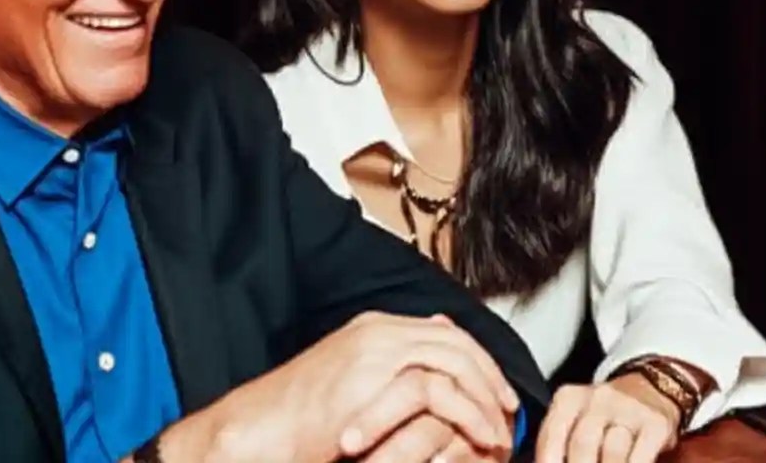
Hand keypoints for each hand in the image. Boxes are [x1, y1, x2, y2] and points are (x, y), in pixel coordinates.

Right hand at [206, 311, 519, 461]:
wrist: (257, 431)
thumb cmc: (297, 422)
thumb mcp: (351, 391)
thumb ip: (387, 377)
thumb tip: (426, 375)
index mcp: (372, 329)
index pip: (442, 331)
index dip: (475, 360)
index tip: (494, 393)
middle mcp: (377, 330)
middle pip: (457, 339)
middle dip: (490, 374)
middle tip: (508, 408)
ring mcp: (375, 349)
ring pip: (456, 357)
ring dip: (486, 395)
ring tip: (498, 429)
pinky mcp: (373, 377)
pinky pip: (442, 386)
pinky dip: (470, 412)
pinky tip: (479, 435)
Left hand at [535, 376, 680, 462]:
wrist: (649, 389)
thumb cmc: (604, 414)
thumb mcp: (576, 418)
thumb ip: (559, 444)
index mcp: (568, 399)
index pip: (550, 437)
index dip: (547, 462)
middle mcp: (596, 399)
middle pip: (581, 447)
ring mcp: (627, 409)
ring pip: (612, 454)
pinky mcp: (655, 423)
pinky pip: (640, 457)